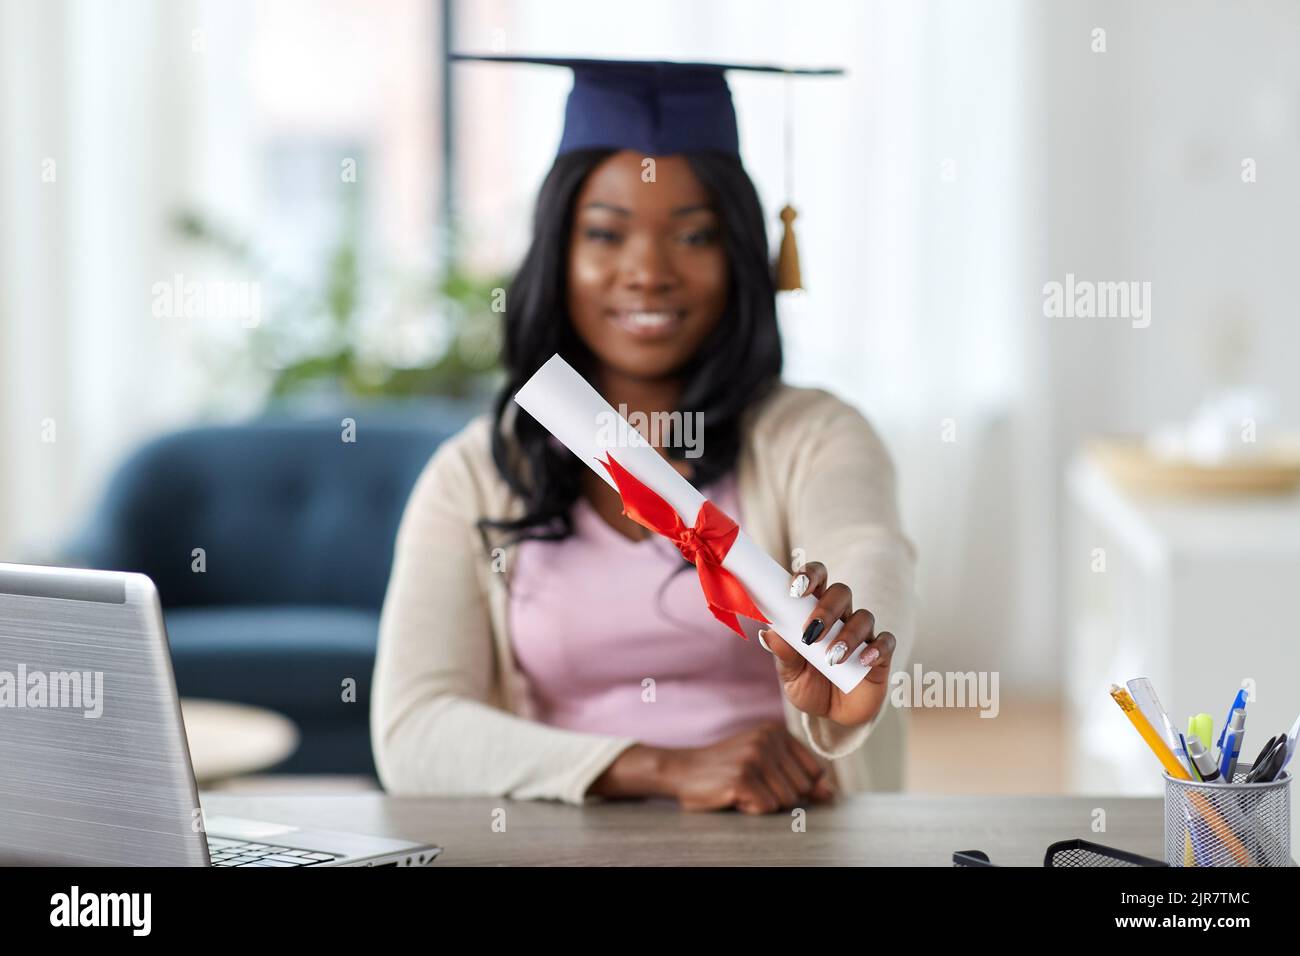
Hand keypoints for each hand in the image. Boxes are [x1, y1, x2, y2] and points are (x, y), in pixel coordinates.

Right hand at [662, 722, 834, 813]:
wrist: (682, 770)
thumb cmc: (726, 769)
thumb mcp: (764, 762)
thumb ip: (798, 776)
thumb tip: (830, 794)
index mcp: (776, 732)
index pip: (814, 772)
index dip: (797, 786)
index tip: (771, 782)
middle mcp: (767, 740)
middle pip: (802, 789)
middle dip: (779, 796)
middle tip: (752, 784)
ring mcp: (754, 758)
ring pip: (786, 801)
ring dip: (764, 803)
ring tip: (742, 789)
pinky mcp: (742, 779)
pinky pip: (767, 808)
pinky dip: (751, 809)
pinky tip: (733, 795)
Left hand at [759, 561, 896, 728]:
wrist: (833, 717)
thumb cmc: (809, 686)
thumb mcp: (790, 674)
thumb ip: (782, 654)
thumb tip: (768, 633)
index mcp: (815, 611)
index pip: (816, 579)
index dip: (808, 575)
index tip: (795, 590)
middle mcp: (841, 617)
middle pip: (841, 592)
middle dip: (826, 608)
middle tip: (811, 631)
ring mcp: (863, 634)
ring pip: (863, 617)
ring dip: (848, 635)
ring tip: (832, 658)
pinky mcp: (881, 655)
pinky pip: (886, 642)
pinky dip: (876, 649)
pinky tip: (863, 661)